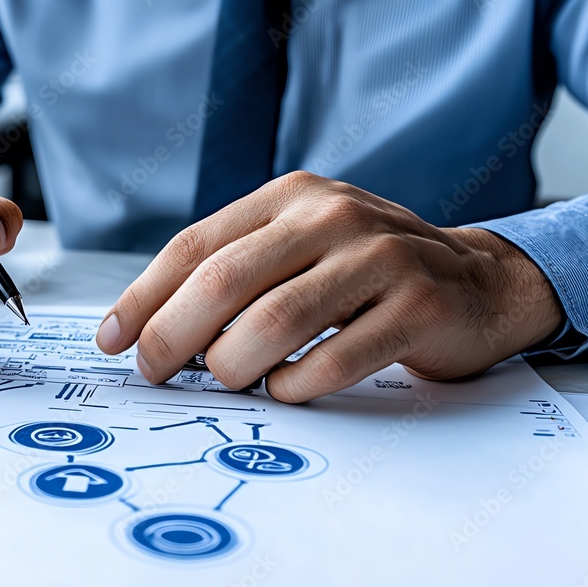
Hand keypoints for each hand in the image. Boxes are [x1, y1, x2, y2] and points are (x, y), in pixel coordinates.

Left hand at [96, 171, 562, 401]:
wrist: (475, 280)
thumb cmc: (362, 274)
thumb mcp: (297, 247)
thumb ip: (234, 273)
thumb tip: (151, 332)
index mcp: (288, 198)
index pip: (194, 246)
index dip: (143, 298)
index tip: (112, 340)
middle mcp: (331, 217)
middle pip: (224, 281)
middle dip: (172, 337)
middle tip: (155, 372)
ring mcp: (379, 257)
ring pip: (275, 320)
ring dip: (234, 365)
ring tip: (229, 380)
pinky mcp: (418, 306)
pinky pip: (335, 359)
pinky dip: (295, 385)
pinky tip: (285, 388)